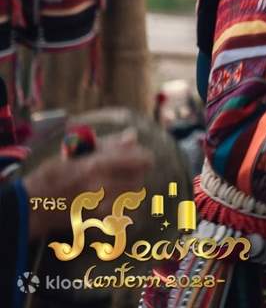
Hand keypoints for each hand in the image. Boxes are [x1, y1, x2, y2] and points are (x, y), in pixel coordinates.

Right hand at [23, 130, 153, 238]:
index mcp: (97, 165)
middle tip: (126, 171)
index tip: (140, 157)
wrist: (31, 206)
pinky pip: (124, 213)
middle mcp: (103, 186)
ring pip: (133, 196)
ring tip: (118, 186)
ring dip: (131, 190)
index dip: (143, 157)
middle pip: (139, 179)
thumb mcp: (75, 152)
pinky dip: (123, 207)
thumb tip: (133, 135)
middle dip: (136, 174)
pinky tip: (112, 201)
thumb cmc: (51, 175)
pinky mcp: (97, 221)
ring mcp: (101, 206)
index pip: (141, 160)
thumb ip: (108, 144)